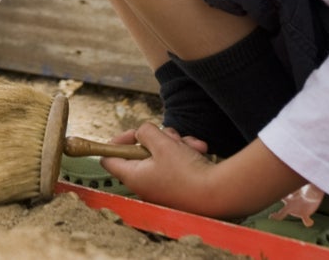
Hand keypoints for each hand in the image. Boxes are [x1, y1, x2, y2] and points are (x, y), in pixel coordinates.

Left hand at [103, 123, 305, 218]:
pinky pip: (177, 165)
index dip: (118, 142)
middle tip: (171, 136)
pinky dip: (187, 154)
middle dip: (158, 139)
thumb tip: (142, 133)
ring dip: (177, 144)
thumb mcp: (163, 143)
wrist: (219, 195)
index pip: (109, 159)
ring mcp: (162, 188)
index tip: (134, 134)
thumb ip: (146, 132)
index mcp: (133, 177)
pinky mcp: (179, 189)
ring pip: (163, 155)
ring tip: (191, 144)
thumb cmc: (186, 172)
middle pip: (141, 154)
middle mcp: (145, 185)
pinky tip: (200, 151)